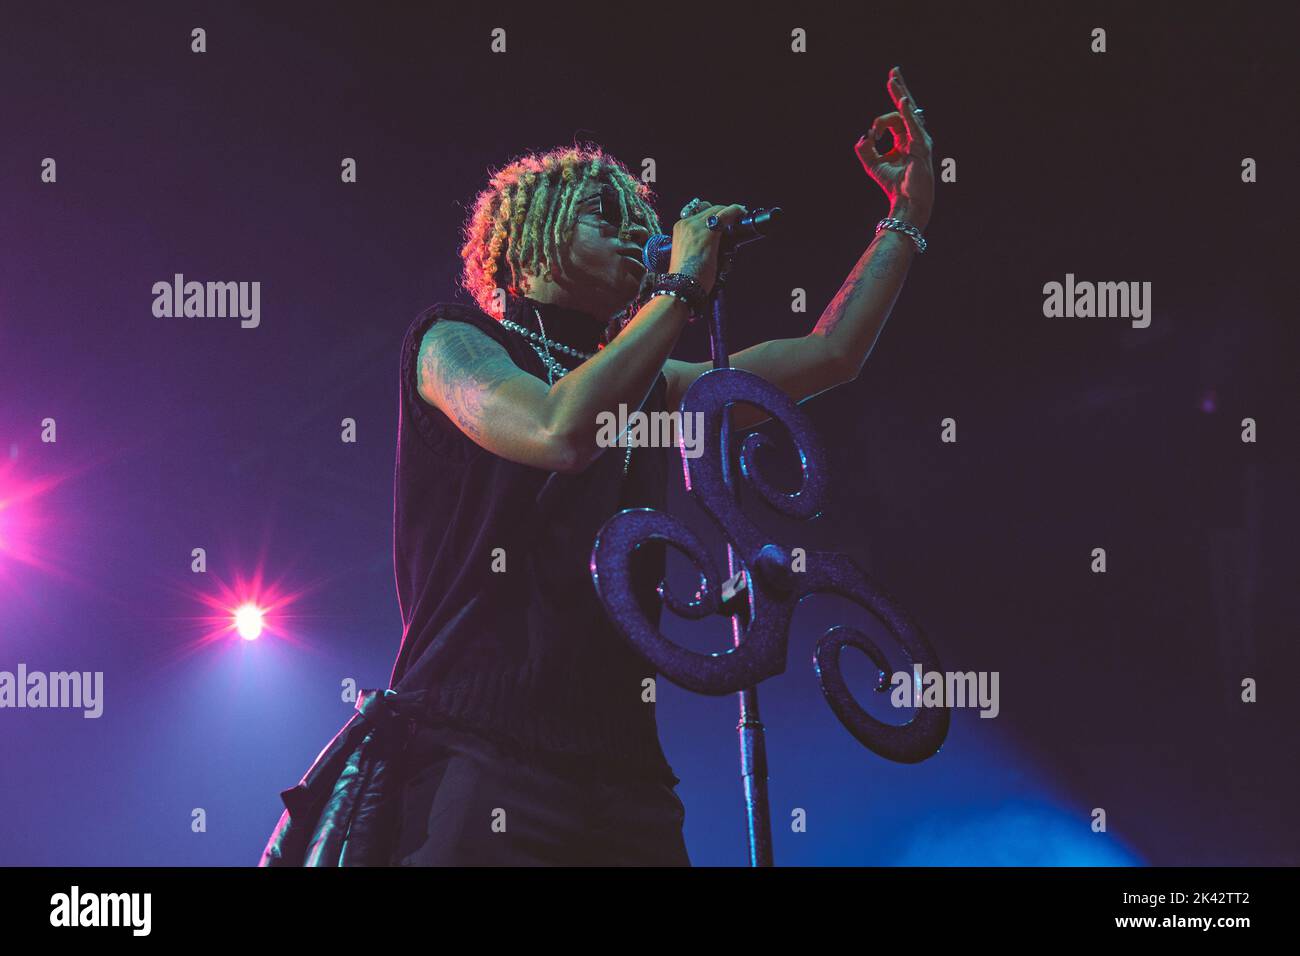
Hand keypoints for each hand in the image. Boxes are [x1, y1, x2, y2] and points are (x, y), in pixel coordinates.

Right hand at [667, 201, 748, 295]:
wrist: (682, 286)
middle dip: (724, 211)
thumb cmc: (686, 277)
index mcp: (680, 228)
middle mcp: (686, 224)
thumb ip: (698, 244)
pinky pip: (725, 216)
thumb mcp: (687, 254)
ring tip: (740, 214)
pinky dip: (735, 213)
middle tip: (737, 215)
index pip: (699, 213)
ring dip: (731, 212)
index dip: (714, 213)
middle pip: (709, 208)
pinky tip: (742, 214)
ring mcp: (696, 227)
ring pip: (718, 210)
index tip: (725, 217)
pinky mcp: (708, 234)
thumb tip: (716, 243)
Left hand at [855, 66, 933, 230]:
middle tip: (893, 71)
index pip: (893, 119)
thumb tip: (864, 134)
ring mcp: (920, 139)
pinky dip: (907, 113)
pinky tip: (902, 100)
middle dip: (898, 89)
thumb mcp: (872, 164)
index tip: (872, 136)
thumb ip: (864, 148)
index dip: (879, 124)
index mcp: (904, 138)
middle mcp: (915, 135)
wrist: (907, 201)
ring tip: (892, 79)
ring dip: (899, 95)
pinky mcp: (922, 146)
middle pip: (906, 107)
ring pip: (908, 112)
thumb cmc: (894, 184)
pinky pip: (914, 125)